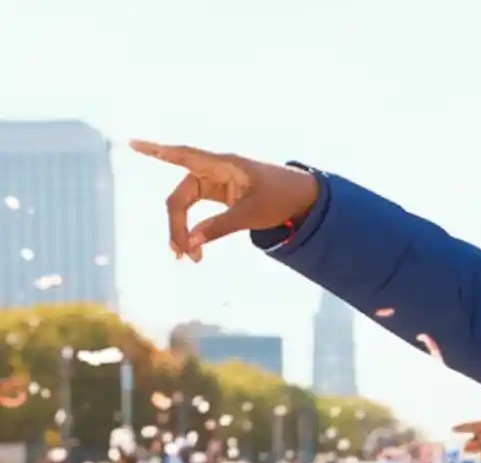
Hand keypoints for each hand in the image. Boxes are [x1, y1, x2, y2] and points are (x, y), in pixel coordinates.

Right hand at [129, 140, 319, 262]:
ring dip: (183, 231)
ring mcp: (215, 182)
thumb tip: (190, 242)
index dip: (157, 151)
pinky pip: (196, 211)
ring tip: (188, 257)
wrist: (303, 197)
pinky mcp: (219, 194)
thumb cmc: (281, 197)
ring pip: (185, 206)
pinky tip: (194, 250)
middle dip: (176, 225)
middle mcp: (214, 170)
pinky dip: (194, 230)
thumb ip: (220, 227)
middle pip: (180, 196)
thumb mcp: (252, 214)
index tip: (132, 143)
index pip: (183, 156)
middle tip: (181, 254)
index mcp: (223, 165)